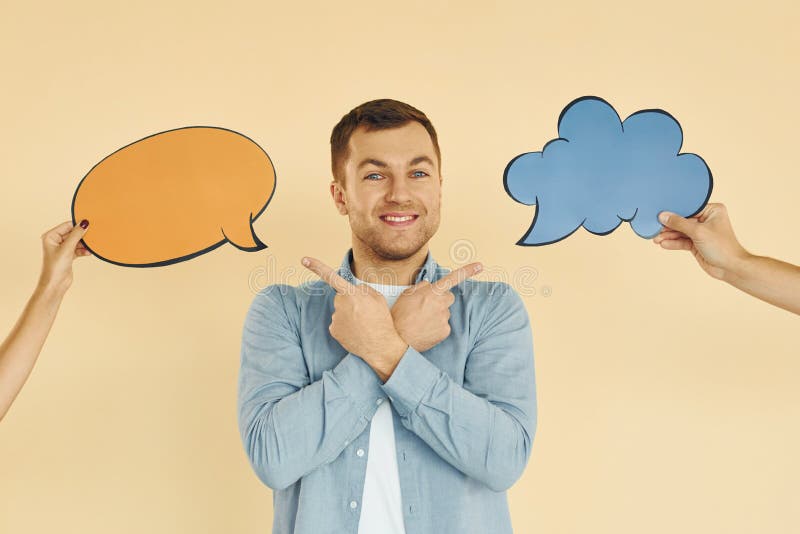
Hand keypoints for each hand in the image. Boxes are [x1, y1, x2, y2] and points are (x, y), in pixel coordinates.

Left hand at [37, 220, 91, 295]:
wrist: (55, 284)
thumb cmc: (55, 267)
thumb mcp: (67, 248)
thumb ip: (76, 235)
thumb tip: (84, 223)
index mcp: (50, 236)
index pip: (67, 225)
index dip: (78, 225)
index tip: (90, 224)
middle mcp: (55, 241)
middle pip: (72, 233)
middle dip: (82, 236)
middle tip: (93, 236)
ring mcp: (62, 248)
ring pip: (77, 241)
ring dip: (84, 244)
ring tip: (91, 247)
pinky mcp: (68, 255)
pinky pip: (78, 249)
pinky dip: (83, 250)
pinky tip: (89, 253)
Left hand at [301, 256, 407, 380]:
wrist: (381, 346)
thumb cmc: (381, 320)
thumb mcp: (378, 298)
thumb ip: (363, 289)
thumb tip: (353, 290)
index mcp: (352, 294)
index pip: (331, 276)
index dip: (316, 266)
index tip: (303, 259)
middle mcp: (340, 305)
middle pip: (341, 297)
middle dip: (350, 302)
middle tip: (364, 312)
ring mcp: (335, 318)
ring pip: (339, 311)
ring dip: (348, 315)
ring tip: (362, 324)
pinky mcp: (333, 331)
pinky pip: (337, 323)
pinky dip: (345, 326)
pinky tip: (356, 331)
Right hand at [390, 262, 482, 352]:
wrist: (397, 339)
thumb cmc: (399, 316)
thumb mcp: (406, 295)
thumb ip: (421, 287)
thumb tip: (429, 285)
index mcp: (431, 292)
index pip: (452, 278)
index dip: (467, 271)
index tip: (480, 266)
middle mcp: (441, 304)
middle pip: (449, 297)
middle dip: (441, 300)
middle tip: (427, 307)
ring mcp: (444, 318)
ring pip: (445, 312)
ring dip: (437, 314)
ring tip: (422, 321)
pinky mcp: (445, 331)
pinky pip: (445, 325)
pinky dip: (437, 327)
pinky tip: (426, 329)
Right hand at [654, 203, 748, 280]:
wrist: (730, 268)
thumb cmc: (722, 247)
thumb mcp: (698, 232)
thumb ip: (679, 223)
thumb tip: (663, 216)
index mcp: (712, 211)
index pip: (689, 209)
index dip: (674, 212)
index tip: (660, 215)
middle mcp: (706, 220)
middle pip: (682, 221)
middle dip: (669, 226)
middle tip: (656, 229)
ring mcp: (701, 232)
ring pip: (680, 232)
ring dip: (668, 236)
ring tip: (656, 239)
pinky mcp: (696, 244)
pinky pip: (682, 241)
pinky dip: (673, 243)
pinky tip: (663, 244)